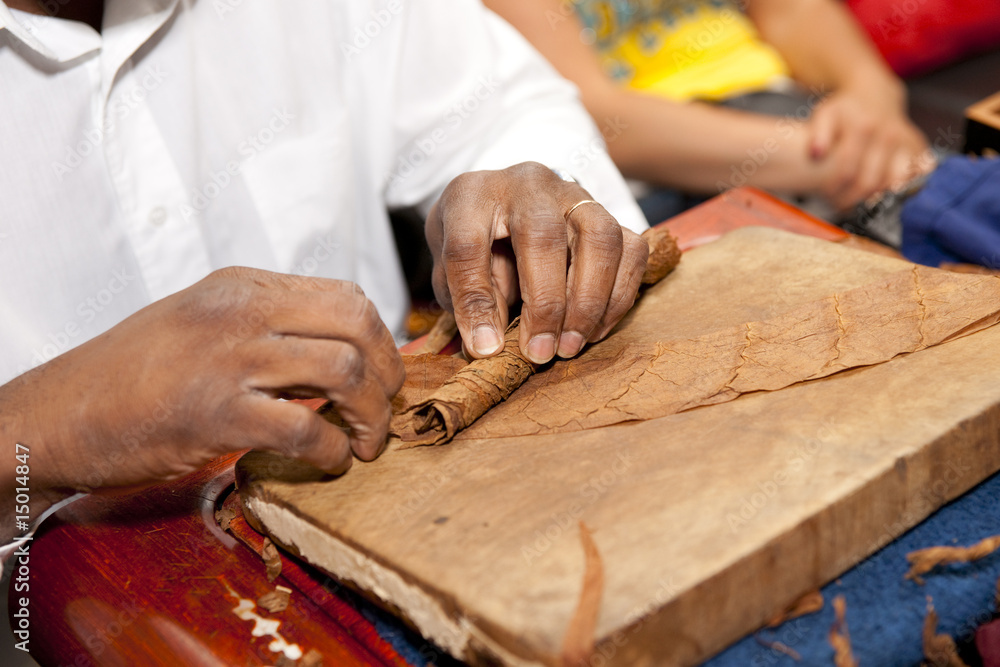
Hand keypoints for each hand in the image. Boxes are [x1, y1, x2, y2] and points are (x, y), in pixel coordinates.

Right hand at [0, 268, 404, 507]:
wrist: (56, 417)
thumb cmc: (131, 377)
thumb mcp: (204, 326)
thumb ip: (268, 329)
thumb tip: (339, 355)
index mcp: (242, 287)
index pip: (346, 295)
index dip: (380, 339)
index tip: (381, 374)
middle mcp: (241, 312)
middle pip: (358, 322)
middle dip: (388, 372)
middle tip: (383, 409)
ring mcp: (230, 359)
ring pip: (345, 369)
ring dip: (370, 415)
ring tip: (362, 442)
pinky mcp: (217, 414)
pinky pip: (307, 427)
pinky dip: (332, 450)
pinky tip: (329, 461)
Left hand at [425, 162, 648, 363]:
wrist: (502, 209)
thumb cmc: (475, 243)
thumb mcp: (452, 271)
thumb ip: (468, 302)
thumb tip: (489, 347)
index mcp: (473, 195)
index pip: (468, 244)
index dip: (475, 300)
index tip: (487, 346)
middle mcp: (527, 184)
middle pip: (542, 235)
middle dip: (544, 304)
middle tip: (540, 352)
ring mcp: (573, 194)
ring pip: (599, 237)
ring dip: (589, 301)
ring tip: (570, 345)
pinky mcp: (606, 213)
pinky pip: (630, 250)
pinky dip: (618, 296)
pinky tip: (594, 330)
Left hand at [808, 82, 930, 209]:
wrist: (874, 96)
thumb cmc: (845, 112)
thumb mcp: (825, 114)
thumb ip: (818, 133)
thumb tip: (816, 153)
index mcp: (863, 127)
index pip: (847, 171)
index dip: (835, 190)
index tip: (826, 197)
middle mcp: (888, 134)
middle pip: (870, 182)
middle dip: (852, 199)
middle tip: (840, 204)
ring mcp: (906, 141)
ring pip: (893, 185)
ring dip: (874, 198)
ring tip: (858, 201)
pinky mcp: (918, 147)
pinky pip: (914, 177)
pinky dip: (900, 190)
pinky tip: (883, 193)